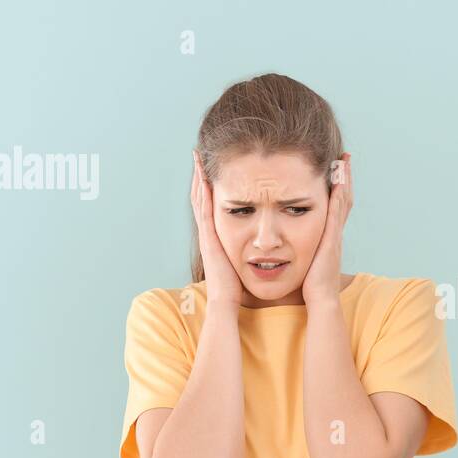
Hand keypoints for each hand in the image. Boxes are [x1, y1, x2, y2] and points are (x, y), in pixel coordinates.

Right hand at [190, 150, 243, 309]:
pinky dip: (202, 193)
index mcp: (218, 236)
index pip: (211, 205)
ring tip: (198, 158)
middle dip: (201, 176)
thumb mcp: (242, 261)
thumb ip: (246, 249)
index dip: (209, 187)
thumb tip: (259, 242)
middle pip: (202, 198)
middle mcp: (209, 232)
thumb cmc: (238, 286)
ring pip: (200, 199)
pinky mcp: (209, 238)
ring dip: (199, 178)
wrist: (226, 302)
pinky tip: (204, 177)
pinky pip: (204, 210)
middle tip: (200, 155)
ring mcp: (207, 234)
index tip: (211, 168)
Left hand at [303, 151, 353, 304]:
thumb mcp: (304, 263)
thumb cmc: (309, 286)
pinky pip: (337, 212)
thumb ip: (299, 252)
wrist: (320, 300)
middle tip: (344, 158)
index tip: (335, 171)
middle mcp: (334, 233)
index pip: (334, 208)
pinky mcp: (331, 238)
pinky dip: (339, 195)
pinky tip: (338, 180)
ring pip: (343, 201)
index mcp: (327, 238)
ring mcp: (335, 235)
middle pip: (343, 199)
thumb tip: (286, 245)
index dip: (336, 189)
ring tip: (342, 161)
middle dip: (344, 178)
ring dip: (344, 180)